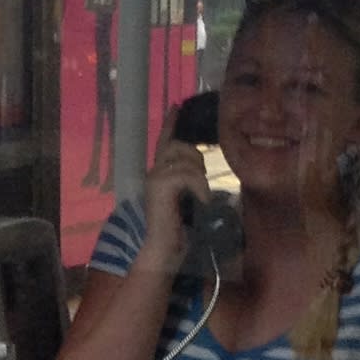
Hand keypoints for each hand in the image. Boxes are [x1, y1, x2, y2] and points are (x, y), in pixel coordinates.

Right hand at [139, 108, 209, 274]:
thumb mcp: (188, 202)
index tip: (177, 106)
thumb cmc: (179, 233)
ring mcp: (154, 177)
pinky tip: (200, 202)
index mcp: (159, 174)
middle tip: (201, 186)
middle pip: (180, 146)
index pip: (165, 141)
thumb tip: (205, 175)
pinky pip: (188, 174)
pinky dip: (199, 187)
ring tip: (200, 199)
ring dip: (199, 177)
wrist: (162, 252)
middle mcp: (154, 172)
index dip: (171, 124)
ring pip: (187, 159)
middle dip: (196, 160)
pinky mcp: (159, 185)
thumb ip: (191, 185)